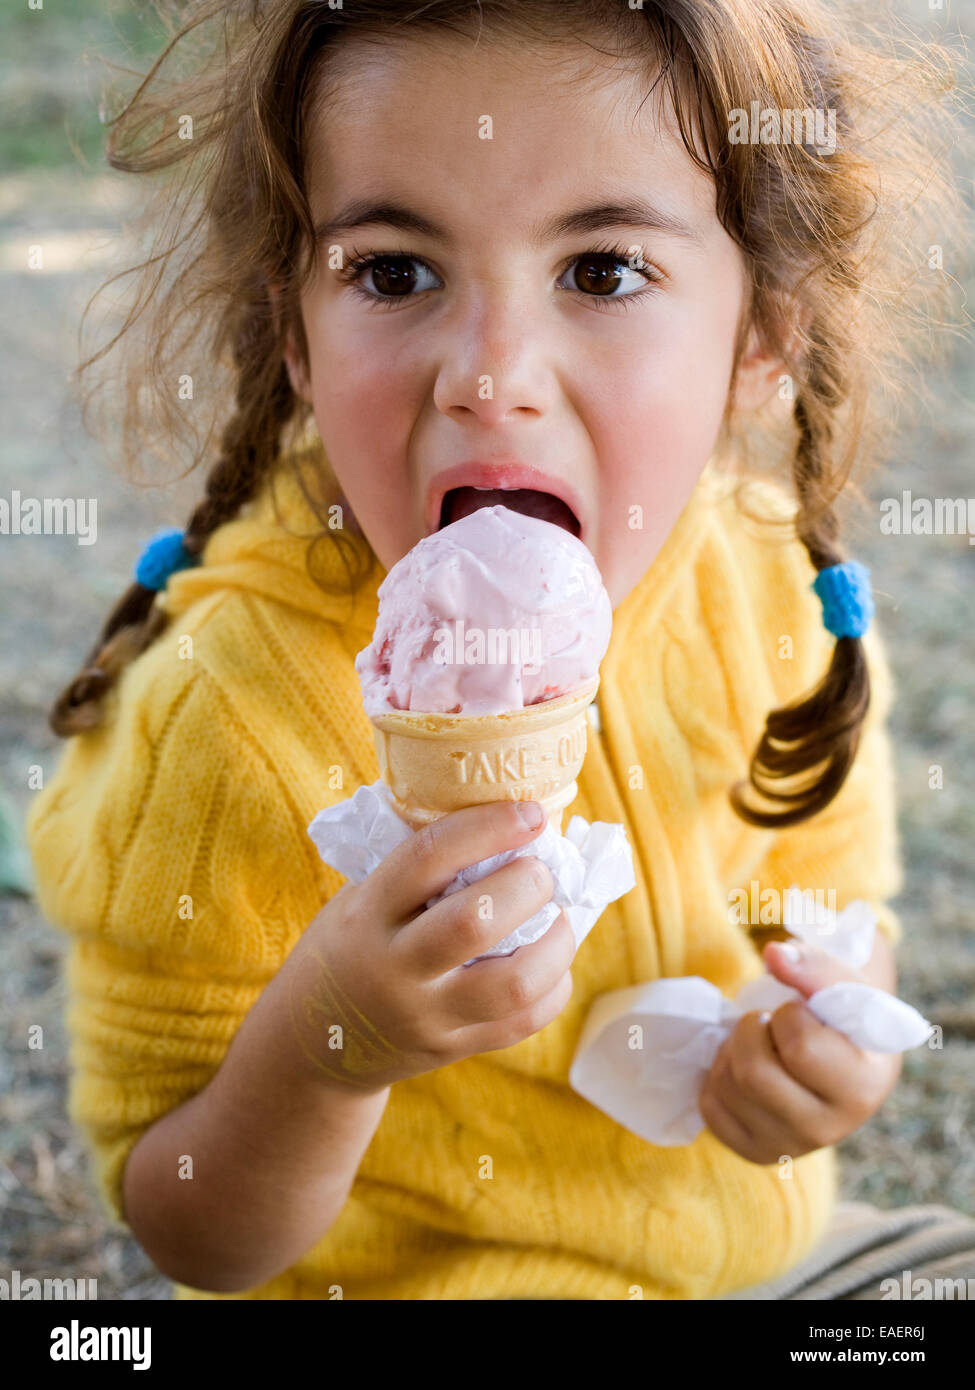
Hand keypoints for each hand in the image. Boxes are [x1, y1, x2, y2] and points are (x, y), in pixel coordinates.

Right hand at [283, 800, 575, 1094]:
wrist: (314, 1039)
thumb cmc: (346, 947)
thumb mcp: (358, 899)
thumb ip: (414, 868)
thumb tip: (494, 814)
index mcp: (368, 912)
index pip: (430, 857)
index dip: (488, 828)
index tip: (531, 814)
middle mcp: (395, 966)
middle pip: (475, 922)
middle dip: (527, 885)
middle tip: (542, 871)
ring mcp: (425, 1014)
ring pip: (512, 983)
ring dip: (555, 942)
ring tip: (559, 917)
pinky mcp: (452, 1048)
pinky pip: (522, 1022)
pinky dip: (553, 986)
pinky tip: (551, 962)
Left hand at [697, 937, 901, 1164]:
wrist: (836, 1055)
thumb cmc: (839, 1015)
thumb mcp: (839, 984)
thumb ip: (811, 965)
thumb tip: (773, 953)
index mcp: (862, 1088)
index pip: (799, 1045)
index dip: (788, 1015)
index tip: (800, 1013)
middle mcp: (828, 1129)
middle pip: (753, 1072)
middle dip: (750, 1030)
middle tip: (768, 1024)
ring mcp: (789, 1147)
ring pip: (726, 1086)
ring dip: (732, 1049)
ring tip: (759, 1044)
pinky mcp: (754, 1152)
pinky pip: (709, 1109)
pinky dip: (716, 1078)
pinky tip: (744, 1070)